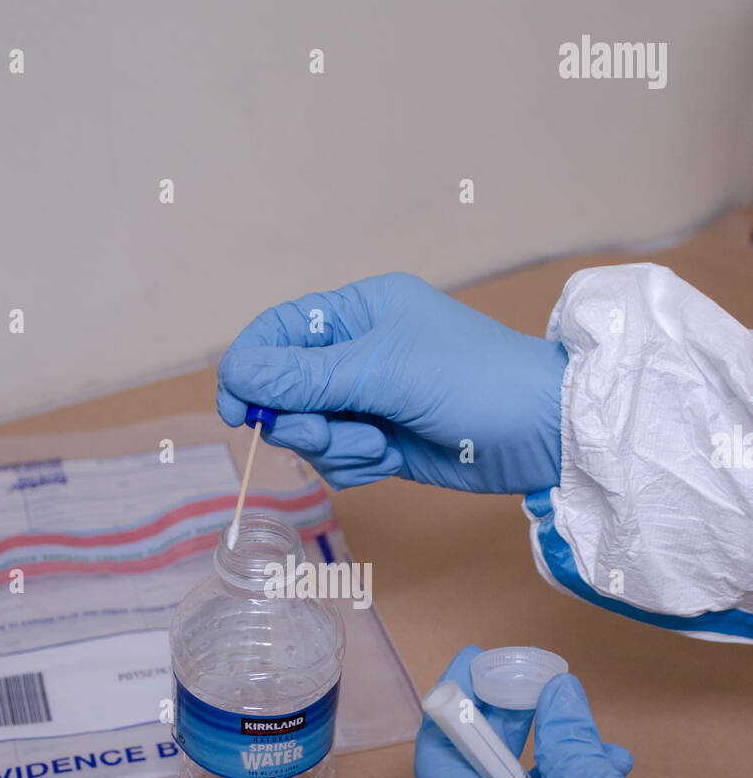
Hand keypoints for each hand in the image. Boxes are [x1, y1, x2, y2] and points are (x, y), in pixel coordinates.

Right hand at [217, 273, 565, 493]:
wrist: (541, 434)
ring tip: (376, 445)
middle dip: (300, 419)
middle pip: (284, 390)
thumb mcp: (384, 373)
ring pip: (307, 431)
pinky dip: (355, 465)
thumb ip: (307, 377)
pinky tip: (390, 459)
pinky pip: (335, 460)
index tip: (239, 411)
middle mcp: (356, 352)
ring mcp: (368, 399)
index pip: (276, 332)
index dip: (249, 370)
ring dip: (334, 447)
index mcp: (357, 311)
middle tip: (328, 433)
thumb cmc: (475, 381)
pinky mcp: (380, 441)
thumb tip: (237, 373)